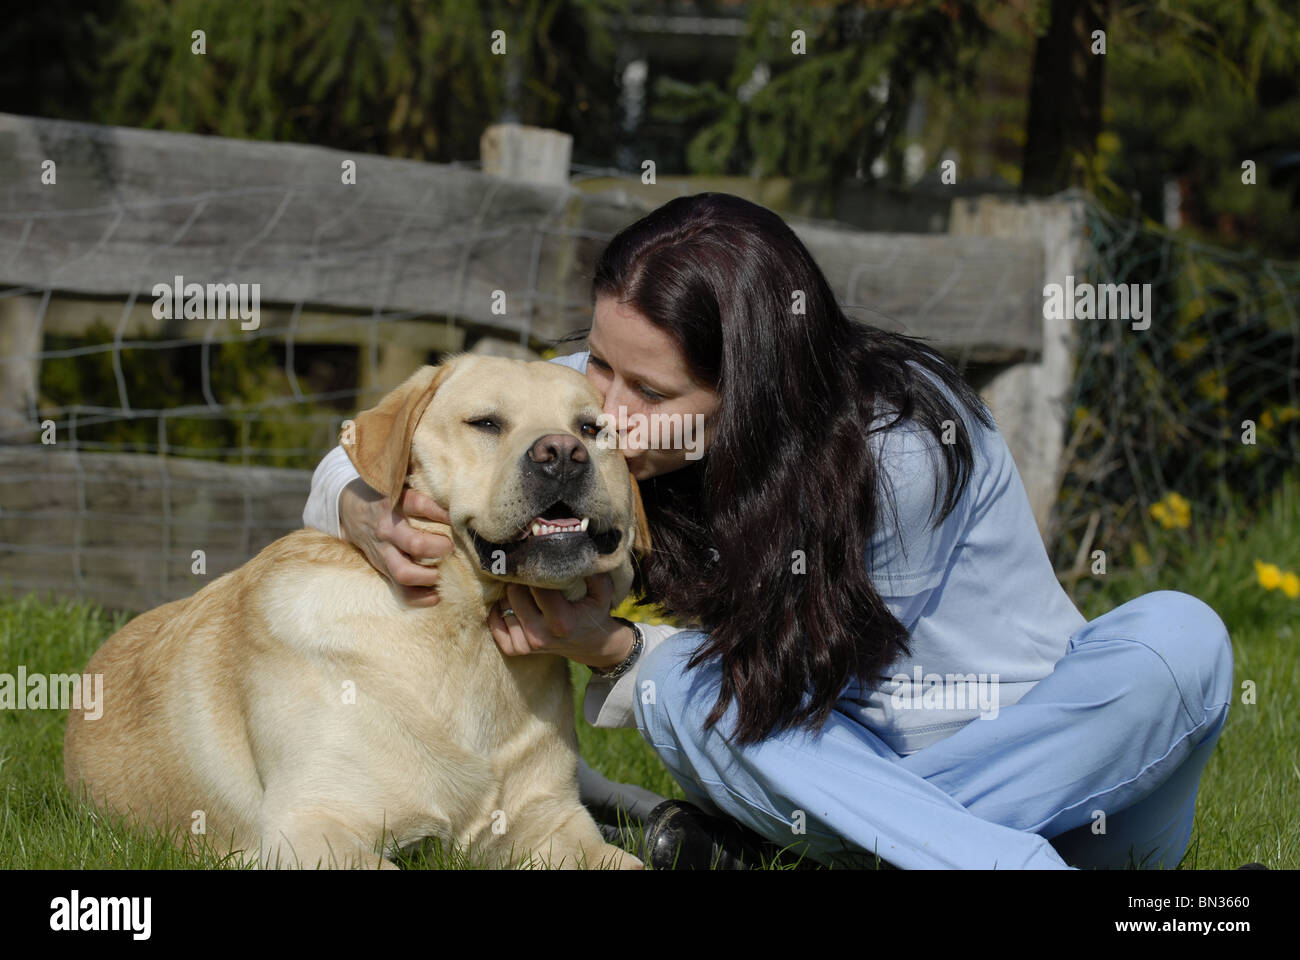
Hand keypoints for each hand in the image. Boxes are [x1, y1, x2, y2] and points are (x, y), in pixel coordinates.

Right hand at [339, 478, 453, 606]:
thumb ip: (419, 475)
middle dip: (438, 548)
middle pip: (414, 544)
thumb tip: (451, 470)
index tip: (455, 517)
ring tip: (440, 573)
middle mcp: (386, 527)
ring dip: (427, 576)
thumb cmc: (382, 490)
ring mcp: (382, 549)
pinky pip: (397, 588)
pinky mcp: (380, 565)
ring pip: (403, 572)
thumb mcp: (394, 477)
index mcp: (392, 500)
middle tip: (449, 546)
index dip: (440, 512)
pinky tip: (435, 596)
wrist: (345, 506)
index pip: (419, 504)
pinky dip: (417, 596)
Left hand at [488, 573, 635, 668]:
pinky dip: (498, 614)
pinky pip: (496, 628)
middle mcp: (541, 636)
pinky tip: (508, 604)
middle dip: (520, 579)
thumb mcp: (603, 591)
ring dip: (510, 595)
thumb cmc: (595, 611)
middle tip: (528, 571)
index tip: (539, 559)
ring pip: (503, 607)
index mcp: (562, 622)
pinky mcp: (518, 650)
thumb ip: (593, 571)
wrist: (592, 644)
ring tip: (524, 588)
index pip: (537, 587)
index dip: (536, 569)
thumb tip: (578, 547)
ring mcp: (528, 645)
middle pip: (514, 594)